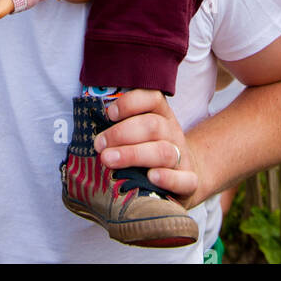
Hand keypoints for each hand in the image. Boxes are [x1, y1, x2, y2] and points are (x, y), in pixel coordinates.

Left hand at [93, 89, 204, 207]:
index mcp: (161, 116)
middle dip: (122, 133)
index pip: (152, 98)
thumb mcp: (139, 133)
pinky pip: (185, 180)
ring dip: (134, 154)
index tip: (109, 114)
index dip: (130, 103)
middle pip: (152, 126)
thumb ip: (121, 125)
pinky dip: (169, 178)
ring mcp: (183, 157)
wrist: (184, 176)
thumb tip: (90, 124)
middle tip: (99, 145)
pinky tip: (152, 177)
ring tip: (108, 160)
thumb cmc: (149, 152)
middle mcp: (173, 133)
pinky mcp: (190, 182)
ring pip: (164, 151)